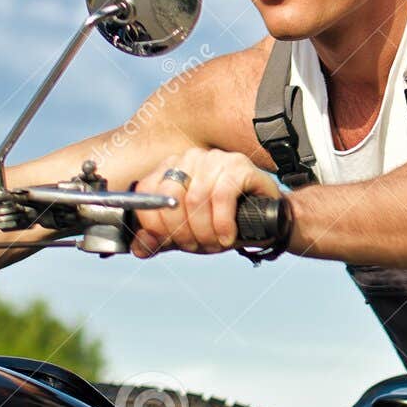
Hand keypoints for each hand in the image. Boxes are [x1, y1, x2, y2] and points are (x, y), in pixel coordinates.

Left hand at [130, 147, 282, 257]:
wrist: (268, 220)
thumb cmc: (224, 223)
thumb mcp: (187, 234)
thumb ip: (161, 238)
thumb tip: (138, 248)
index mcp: (171, 168)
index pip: (147, 194)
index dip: (155, 225)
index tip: (171, 243)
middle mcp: (190, 158)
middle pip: (171, 198)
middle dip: (182, 232)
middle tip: (197, 247)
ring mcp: (215, 159)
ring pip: (196, 199)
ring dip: (204, 232)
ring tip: (214, 243)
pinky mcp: (239, 165)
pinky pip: (221, 196)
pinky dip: (222, 224)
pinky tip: (227, 237)